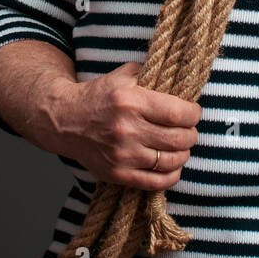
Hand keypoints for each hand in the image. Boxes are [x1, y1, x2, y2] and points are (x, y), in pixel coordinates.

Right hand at [33, 62, 200, 189]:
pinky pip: (155, 182)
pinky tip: (172, 165)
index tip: (193, 112)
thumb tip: (182, 84)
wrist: (64, 121)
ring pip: (171, 161)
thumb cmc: (98, 96)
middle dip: (191, 134)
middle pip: (178, 139)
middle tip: (189, 129)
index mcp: (131, 102)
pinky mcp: (117, 174)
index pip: (178, 113)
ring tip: (181, 146)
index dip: (193, 114)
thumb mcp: (123, 76)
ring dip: (183, 153)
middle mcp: (127, 130)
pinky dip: (172, 175)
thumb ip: (152, 75)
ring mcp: (122, 155)